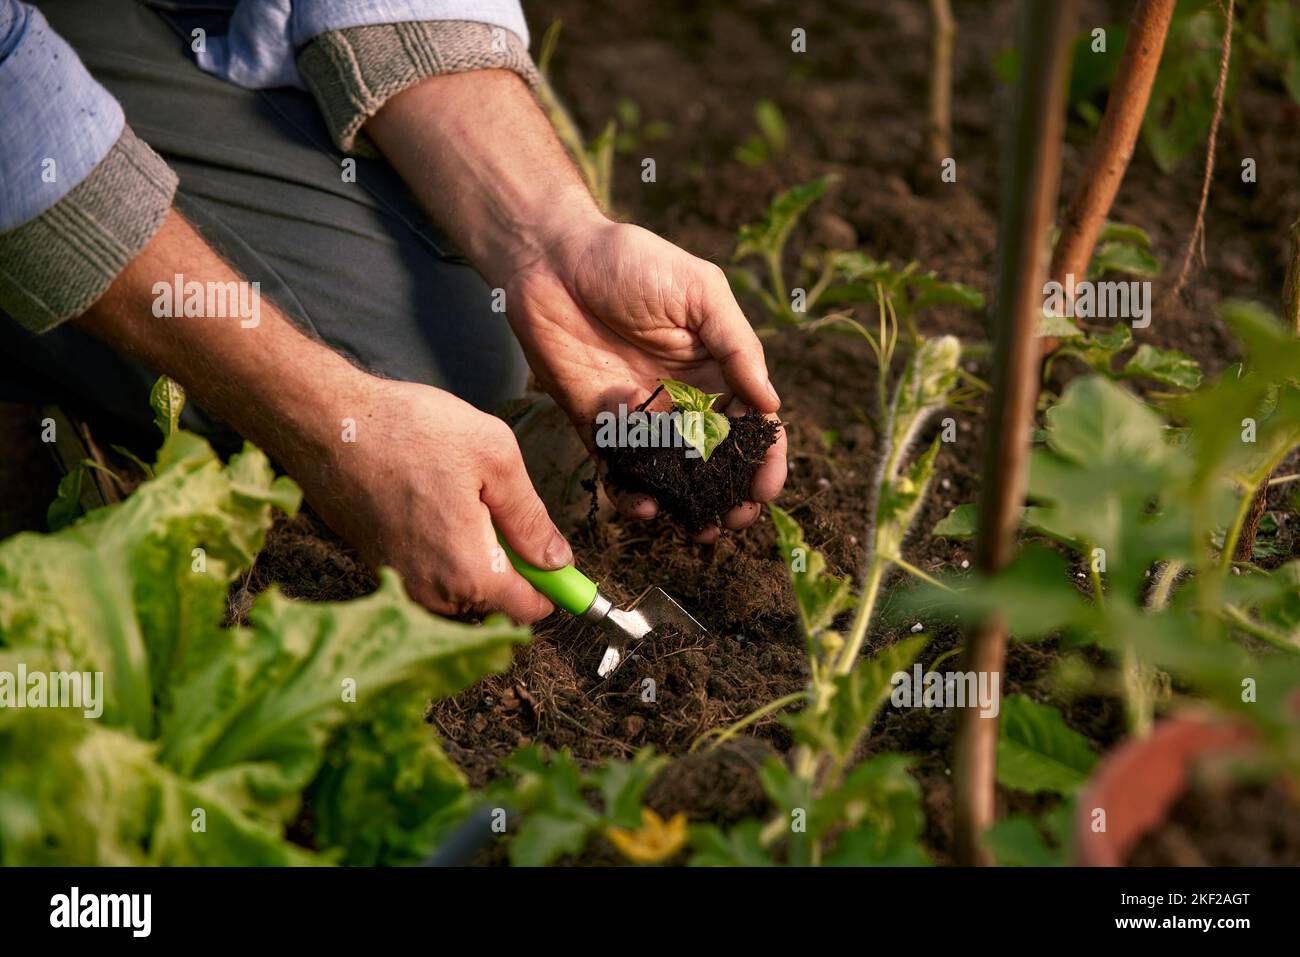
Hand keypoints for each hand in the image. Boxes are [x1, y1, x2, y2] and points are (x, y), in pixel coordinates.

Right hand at [291, 379, 569, 623]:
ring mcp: (402, 585)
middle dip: (510, 567)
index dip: (551, 585)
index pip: (529, 609)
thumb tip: (556, 559)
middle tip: (497, 508)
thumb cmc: (410, 432)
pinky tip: (433, 503)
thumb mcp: (495, 457)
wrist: (328, 424)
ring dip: (475, 558)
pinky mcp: (380, 569)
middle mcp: (433, 595)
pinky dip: (444, 551)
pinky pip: (431, 576)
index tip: (555, 556)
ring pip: (462, 590)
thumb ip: (531, 518)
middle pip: (495, 602)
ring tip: (462, 501)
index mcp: (470, 574)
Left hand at [505, 218, 787, 541]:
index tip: (767, 488)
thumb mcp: (701, 292)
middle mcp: (683, 399)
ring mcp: (641, 417)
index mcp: (715, 369)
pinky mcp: (598, 427)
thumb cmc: (632, 262)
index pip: (751, 424)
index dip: (765, 458)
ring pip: (673, 475)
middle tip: (736, 520)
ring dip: (690, 506)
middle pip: (716, 460)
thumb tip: (771, 403)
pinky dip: (633, 495)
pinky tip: (646, 507)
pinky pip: (621, 471)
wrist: (552, 260)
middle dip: (731, 493)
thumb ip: (737, 347)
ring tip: (700, 529)